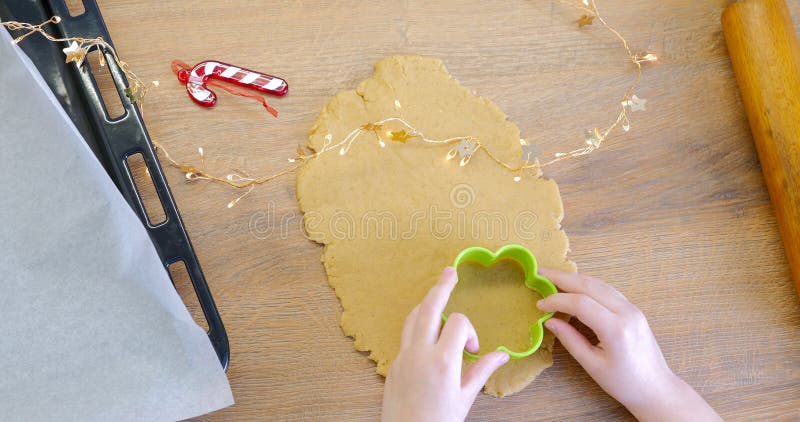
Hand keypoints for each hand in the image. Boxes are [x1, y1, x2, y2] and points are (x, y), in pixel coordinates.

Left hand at [382, 267, 509, 421]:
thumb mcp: (465, 398)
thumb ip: (481, 371)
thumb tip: (502, 356)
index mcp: (442, 362)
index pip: (457, 322)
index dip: (469, 330)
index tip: (472, 349)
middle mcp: (419, 354)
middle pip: (429, 308)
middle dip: (440, 287)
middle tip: (450, 271)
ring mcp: (403, 357)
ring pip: (412, 317)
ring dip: (426, 303)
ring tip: (438, 293)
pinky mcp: (393, 364)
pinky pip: (405, 334)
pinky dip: (417, 323)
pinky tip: (427, 325)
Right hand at [537, 268, 721, 421]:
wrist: (656, 388)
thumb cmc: (625, 383)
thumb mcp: (592, 365)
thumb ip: (570, 340)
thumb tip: (550, 321)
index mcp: (616, 329)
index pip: (580, 303)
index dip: (556, 300)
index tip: (539, 304)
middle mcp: (626, 312)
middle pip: (589, 285)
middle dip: (562, 278)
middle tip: (540, 273)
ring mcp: (632, 309)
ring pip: (599, 284)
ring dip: (575, 278)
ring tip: (553, 277)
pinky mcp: (633, 310)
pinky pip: (607, 290)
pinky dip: (588, 285)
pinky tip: (575, 286)